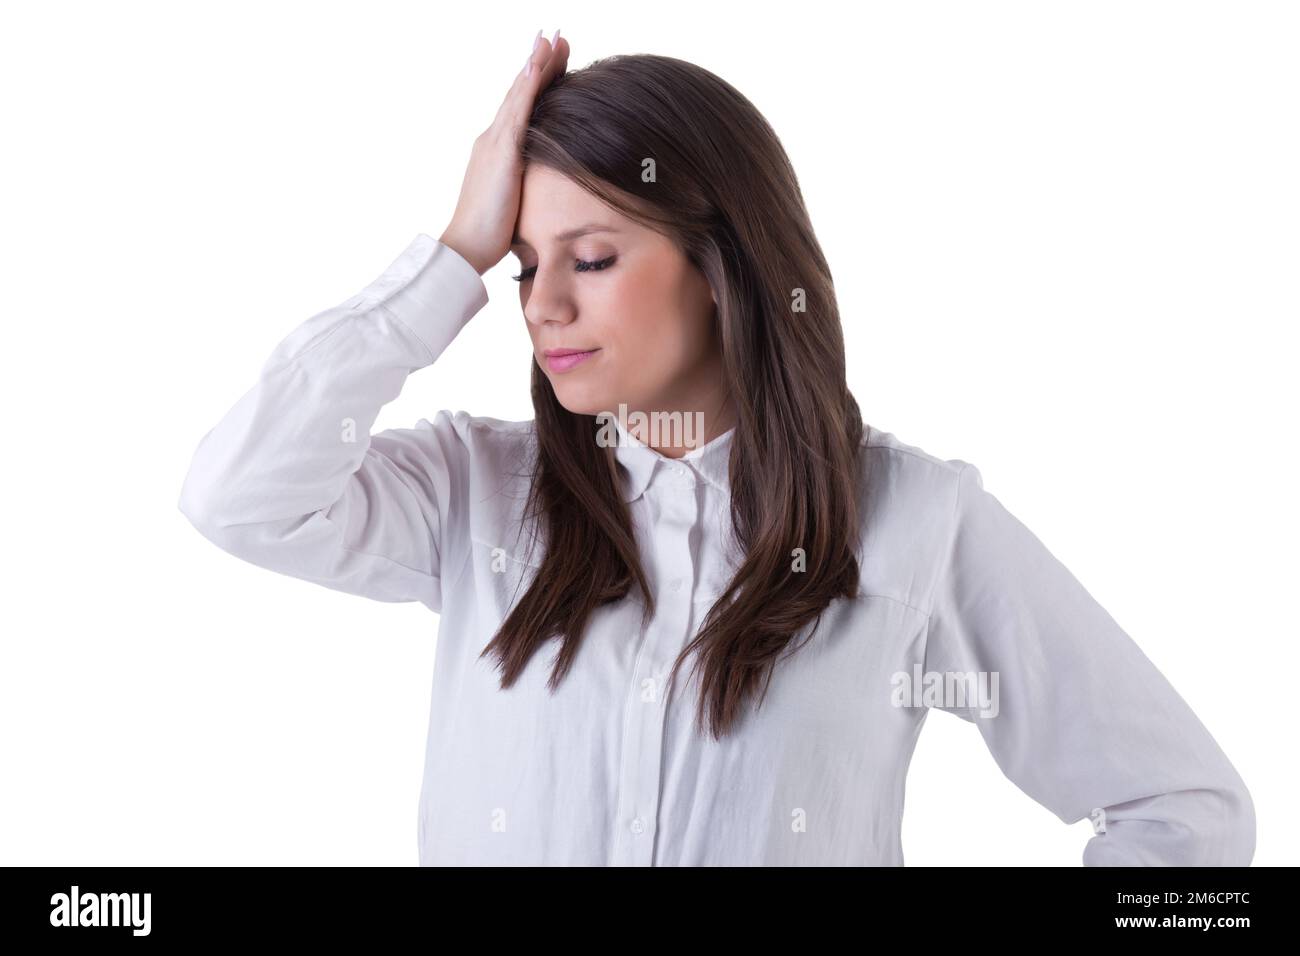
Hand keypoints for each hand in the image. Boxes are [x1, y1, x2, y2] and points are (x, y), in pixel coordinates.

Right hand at [439, 30, 569, 275]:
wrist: (466, 247)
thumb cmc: (490, 234)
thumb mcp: (514, 202)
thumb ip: (524, 187)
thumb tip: (541, 191)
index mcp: (497, 151)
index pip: (521, 109)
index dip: (537, 83)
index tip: (553, 59)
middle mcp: (492, 139)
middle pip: (519, 93)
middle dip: (537, 63)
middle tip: (554, 35)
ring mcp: (494, 143)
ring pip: (518, 96)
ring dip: (535, 64)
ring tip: (551, 38)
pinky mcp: (500, 153)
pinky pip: (517, 113)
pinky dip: (528, 87)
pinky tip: (538, 67)